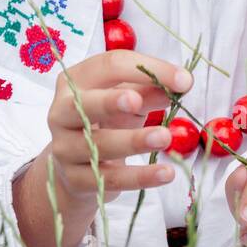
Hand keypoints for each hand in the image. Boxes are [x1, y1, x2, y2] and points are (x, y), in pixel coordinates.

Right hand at [45, 50, 192, 206]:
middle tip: (138, 102)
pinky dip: (140, 177)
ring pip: (98, 145)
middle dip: (111, 102)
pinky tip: (165, 173)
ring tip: (165, 138)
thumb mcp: (128, 99)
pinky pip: (110, 179)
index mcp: (75, 81)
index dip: (145, 69)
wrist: (80, 166)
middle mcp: (62, 112)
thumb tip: (181, 84)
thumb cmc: (107, 119)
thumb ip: (150, 90)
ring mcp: (65, 147)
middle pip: (84, 104)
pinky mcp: (76, 179)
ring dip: (134, 141)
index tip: (184, 80)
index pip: (109, 66)